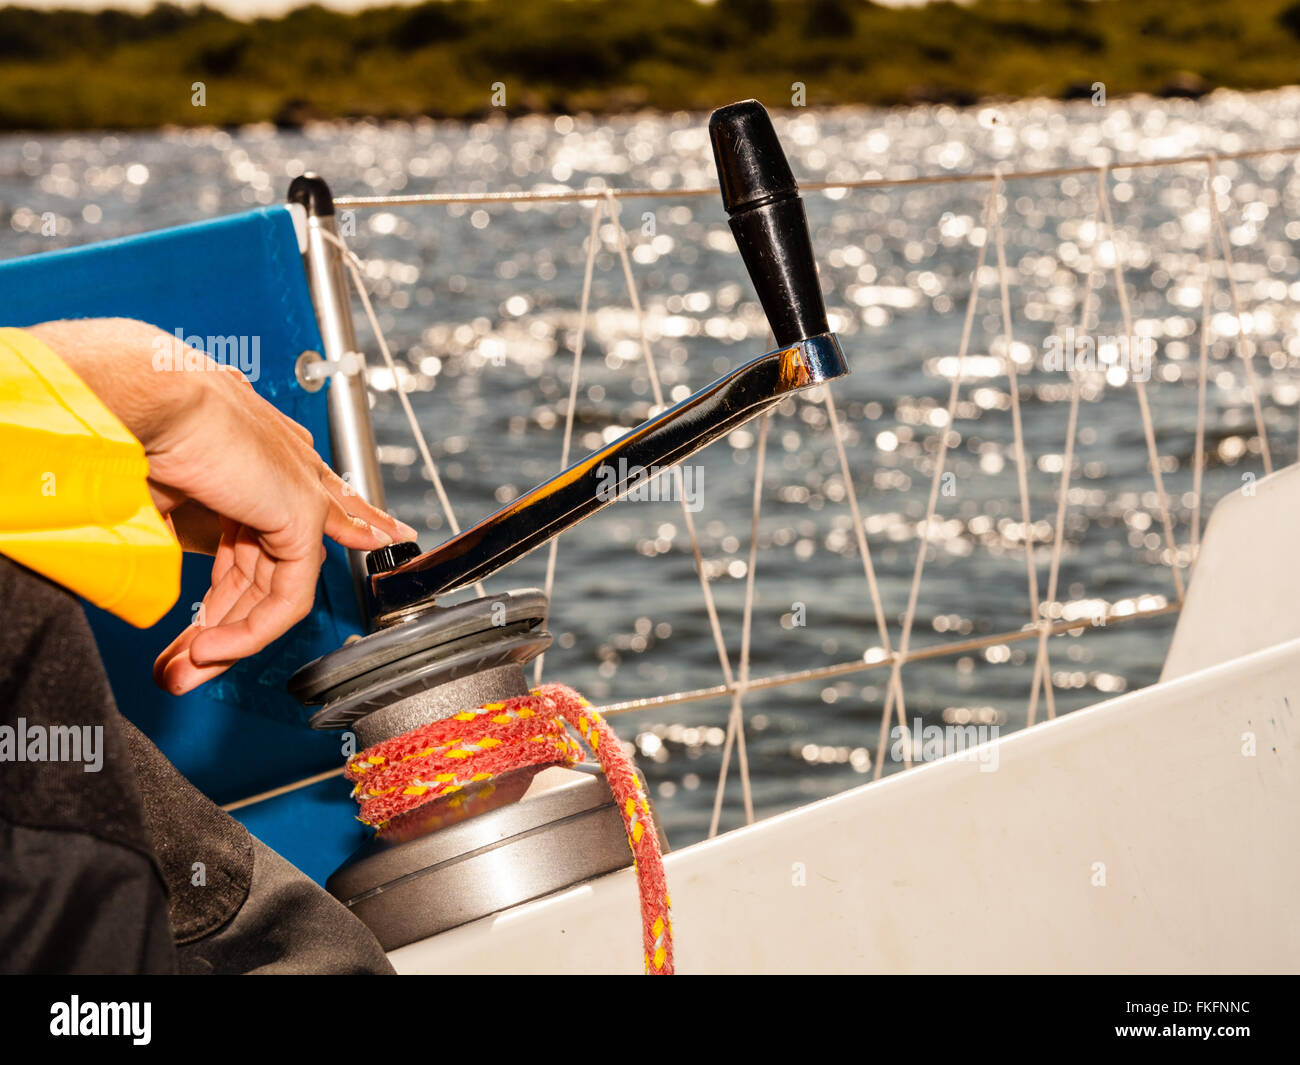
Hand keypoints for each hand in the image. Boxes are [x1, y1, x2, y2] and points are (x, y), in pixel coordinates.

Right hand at [29, 318, 417, 693]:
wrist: (147, 395)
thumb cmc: (139, 421)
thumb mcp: (160, 489)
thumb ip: (174, 529)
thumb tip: (156, 571)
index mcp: (256, 460)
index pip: (259, 541)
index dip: (243, 592)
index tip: (217, 632)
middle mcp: (287, 474)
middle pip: (264, 573)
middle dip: (223, 626)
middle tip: (184, 664)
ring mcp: (300, 493)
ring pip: (277, 590)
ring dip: (231, 638)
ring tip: (187, 669)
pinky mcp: (302, 514)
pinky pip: (288, 596)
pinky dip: (251, 630)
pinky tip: (211, 650)